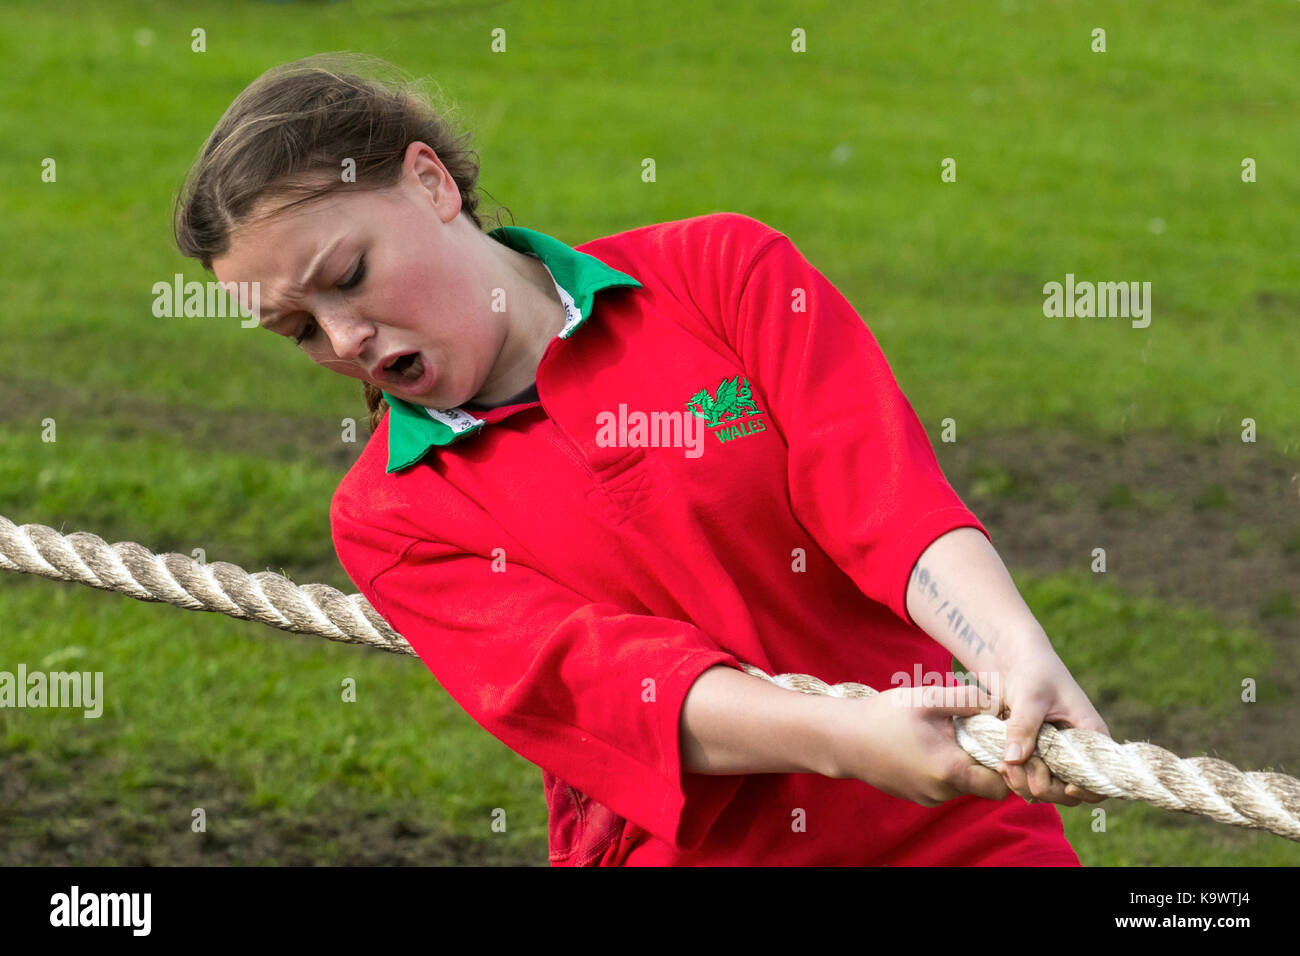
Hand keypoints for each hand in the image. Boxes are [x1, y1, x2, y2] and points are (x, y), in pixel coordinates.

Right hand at [830, 683, 1010, 806]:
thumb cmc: (885, 716)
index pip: (1000, 784)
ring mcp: (927, 797)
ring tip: (945, 738)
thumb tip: (996, 704)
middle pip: (983, 786)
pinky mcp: (916, 797)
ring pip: (963, 787)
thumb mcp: (927, 698)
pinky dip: (945, 771)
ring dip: (963, 765)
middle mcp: (942, 791)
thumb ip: (967, 699)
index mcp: (950, 769)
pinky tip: (929, 748)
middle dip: (984, 763)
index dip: (1006, 766)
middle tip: (971, 734)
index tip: (997, 742)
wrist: (843, 738)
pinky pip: (944, 787)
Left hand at [989, 647, 1110, 806]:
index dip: (1087, 791)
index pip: (1101, 780)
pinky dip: (1015, 777)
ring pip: (1047, 789)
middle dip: (1044, 788)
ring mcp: (1056, 756)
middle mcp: (1077, 751)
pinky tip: (1000, 764)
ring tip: (1004, 767)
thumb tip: (1014, 759)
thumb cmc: (1032, 670)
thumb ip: (1023, 726)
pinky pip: (1029, 778)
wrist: (1014, 660)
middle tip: (1016, 771)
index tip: (1063, 787)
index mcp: (1091, 736)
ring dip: (1025, 785)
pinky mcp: (1036, 755)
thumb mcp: (1029, 696)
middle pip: (1070, 792)